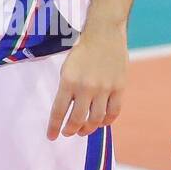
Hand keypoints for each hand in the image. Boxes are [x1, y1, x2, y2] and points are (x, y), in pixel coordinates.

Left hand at [46, 23, 127, 139]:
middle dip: (71, 130)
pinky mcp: (119, 87)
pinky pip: (114, 112)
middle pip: (78, 119)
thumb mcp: (67, 68)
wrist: (104, 33)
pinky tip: (101, 123)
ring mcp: (104, 88)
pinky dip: (107, 121)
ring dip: (88, 129)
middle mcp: (86, 87)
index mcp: (68, 81)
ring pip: (96, 119)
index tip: (51, 136)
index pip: (58, 110)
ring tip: (83, 130)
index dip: (54, 126)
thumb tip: (67, 112)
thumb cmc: (82, 50)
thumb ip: (67, 89)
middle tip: (69, 132)